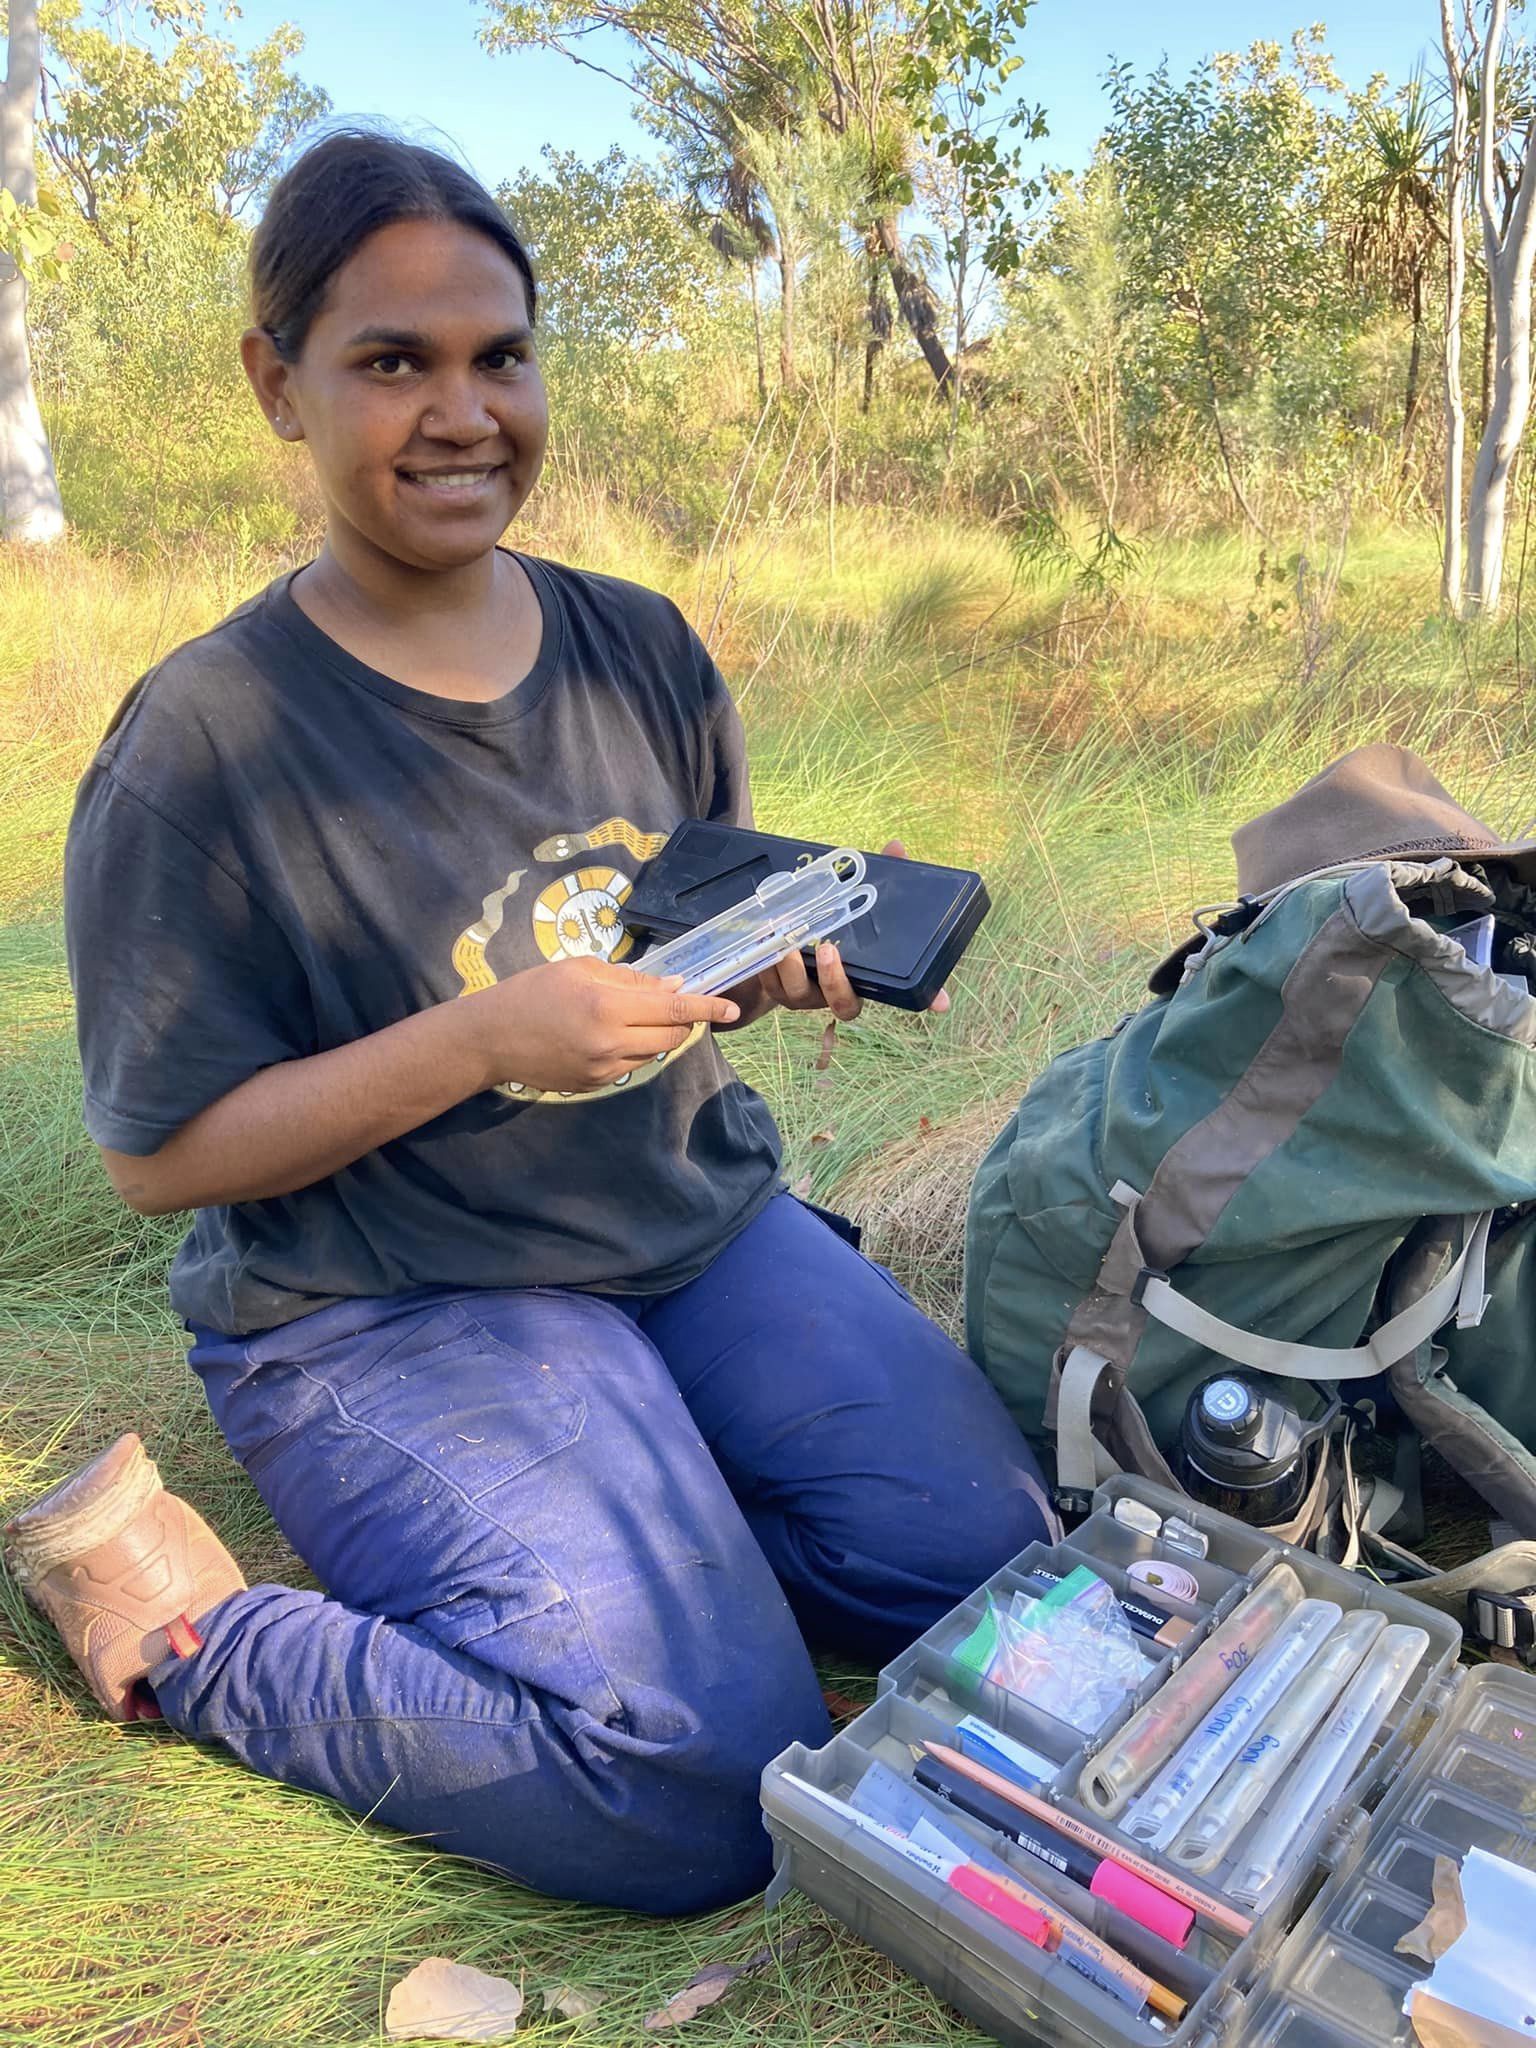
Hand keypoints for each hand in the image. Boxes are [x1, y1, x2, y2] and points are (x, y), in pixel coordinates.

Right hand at [461, 955, 737, 1093]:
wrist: (491, 1038)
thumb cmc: (533, 991)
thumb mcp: (580, 969)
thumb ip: (630, 979)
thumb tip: (672, 986)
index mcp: (607, 1006)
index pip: (672, 1010)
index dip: (706, 1007)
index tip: (731, 1006)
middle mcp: (611, 1043)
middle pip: (671, 1037)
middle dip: (683, 1022)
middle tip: (677, 1005)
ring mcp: (604, 1070)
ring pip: (653, 1054)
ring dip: (657, 1036)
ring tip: (632, 1016)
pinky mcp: (595, 1086)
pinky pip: (631, 1067)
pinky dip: (635, 1050)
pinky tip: (612, 1035)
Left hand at [722, 840, 951, 1025]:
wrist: (774, 945)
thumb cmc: (825, 923)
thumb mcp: (850, 902)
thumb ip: (874, 878)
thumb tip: (896, 847)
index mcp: (864, 976)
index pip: (900, 993)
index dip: (925, 998)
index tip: (940, 1001)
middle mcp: (834, 992)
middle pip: (842, 1002)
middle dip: (835, 980)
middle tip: (828, 948)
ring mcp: (802, 995)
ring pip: (796, 993)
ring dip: (789, 968)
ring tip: (784, 937)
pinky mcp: (772, 987)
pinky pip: (767, 981)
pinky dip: (763, 961)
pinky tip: (762, 934)